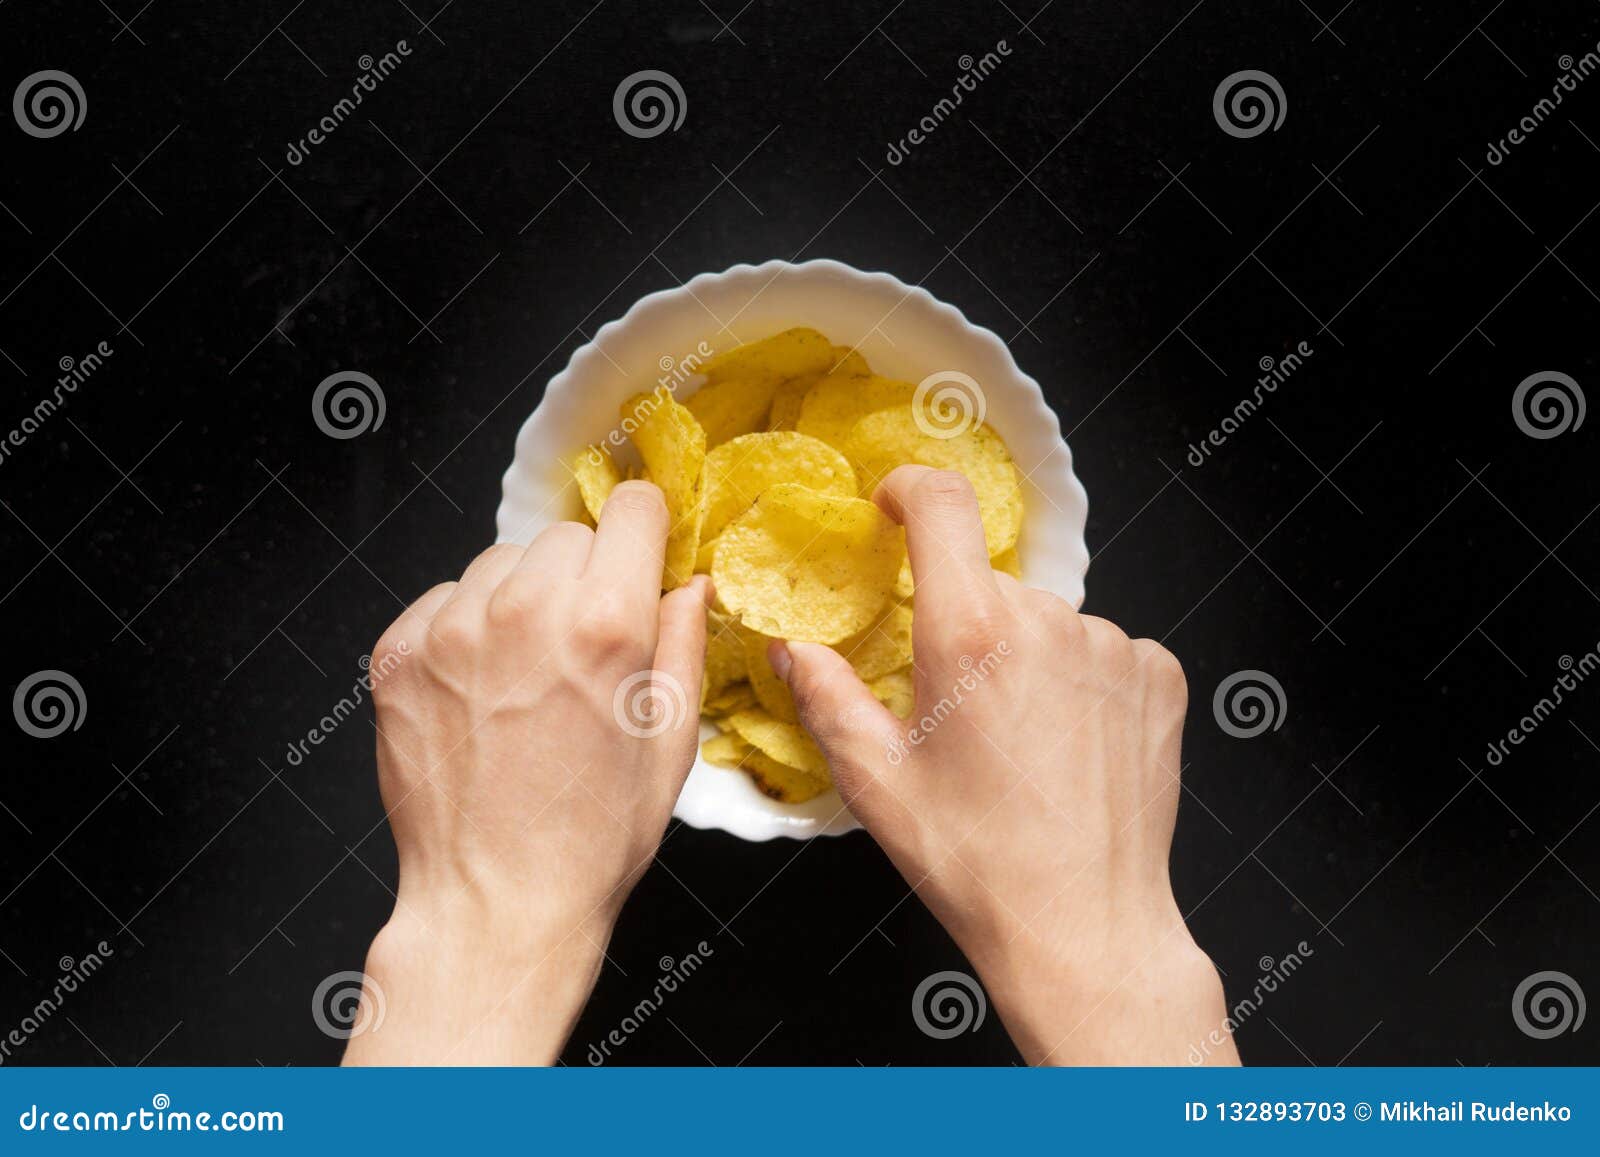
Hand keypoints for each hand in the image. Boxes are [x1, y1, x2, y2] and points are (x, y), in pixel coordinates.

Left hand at [344, 481, 711, 1064]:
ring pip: (501, 562)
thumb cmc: (590, 839)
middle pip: (567, 535)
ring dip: (521, 598)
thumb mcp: (672, 743)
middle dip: (586, 575)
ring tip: (528, 673)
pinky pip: (443, 599)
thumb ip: (685, 644)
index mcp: (607, 625)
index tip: (641, 557)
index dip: (645, 534)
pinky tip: (483, 689)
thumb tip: (689, 584)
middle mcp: (525, 611)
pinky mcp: (399, 653)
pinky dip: (464, 627)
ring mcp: (451, 629)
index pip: (633, 508)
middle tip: (585, 644)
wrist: (494, 904)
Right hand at [769, 465, 1234, 1064]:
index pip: (941, 506)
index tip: (893, 506)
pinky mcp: (1158, 676)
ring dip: (1023, 657)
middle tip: (954, 710)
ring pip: (1046, 621)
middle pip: (988, 584)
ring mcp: (1113, 647)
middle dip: (963, 627)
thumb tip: (791, 649)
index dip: (910, 490)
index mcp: (971, 636)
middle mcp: (1050, 623)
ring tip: (1018, 744)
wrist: (1086, 928)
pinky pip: (1103, 649)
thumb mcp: (877, 783)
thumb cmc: (977, 862)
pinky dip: (1079, 679)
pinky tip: (1066, 745)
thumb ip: (826, 697)